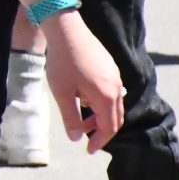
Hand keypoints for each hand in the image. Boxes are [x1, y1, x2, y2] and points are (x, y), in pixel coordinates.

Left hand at [40, 10, 124, 153]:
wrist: (67, 30)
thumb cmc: (62, 62)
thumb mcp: (62, 93)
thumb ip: (70, 118)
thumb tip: (75, 138)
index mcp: (106, 97)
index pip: (109, 127)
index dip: (99, 141)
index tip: (88, 149)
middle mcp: (116, 87)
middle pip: (114, 117)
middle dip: (99, 128)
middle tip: (81, 133)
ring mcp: (115, 76)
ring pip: (111, 103)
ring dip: (97, 113)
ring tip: (77, 111)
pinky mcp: (110, 66)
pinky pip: (109, 90)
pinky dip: (98, 100)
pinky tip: (81, 94)